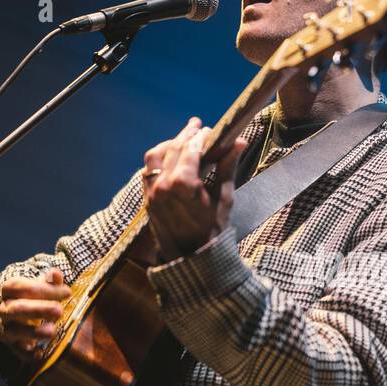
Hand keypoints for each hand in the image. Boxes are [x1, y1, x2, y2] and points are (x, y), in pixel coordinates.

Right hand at [0, 267, 70, 362]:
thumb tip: (56, 274)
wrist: (22, 316)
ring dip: (33, 332)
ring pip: (14, 331)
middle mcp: (5, 310)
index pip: (20, 287)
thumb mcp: (43, 287)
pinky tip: (41, 353)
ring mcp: (6, 328)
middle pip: (17, 309)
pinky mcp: (12, 346)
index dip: (43, 289)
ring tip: (52, 331)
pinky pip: (17, 352)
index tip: (67, 292)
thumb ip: (50, 281)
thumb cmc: (36, 297)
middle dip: (38, 310)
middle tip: (59, 310)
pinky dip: (28, 354)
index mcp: (9, 291)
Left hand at [143, 116, 248, 260]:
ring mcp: (152, 192)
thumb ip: (227, 167)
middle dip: (186, 135)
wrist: (193, 259)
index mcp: (183, 184)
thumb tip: (238, 142)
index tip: (211, 130)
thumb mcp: (224, 198)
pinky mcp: (147, 199)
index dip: (201, 136)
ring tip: (182, 138)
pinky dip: (159, 160)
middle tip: (197, 126)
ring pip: (155, 156)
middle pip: (173, 148)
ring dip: (169, 144)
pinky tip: (170, 157)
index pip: (191, 148)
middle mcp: (163, 185)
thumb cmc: (213, 231)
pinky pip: (148, 171)